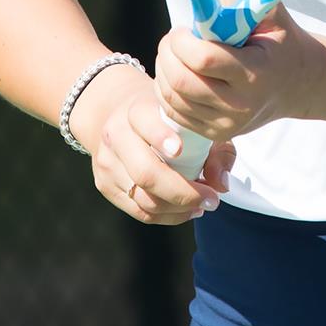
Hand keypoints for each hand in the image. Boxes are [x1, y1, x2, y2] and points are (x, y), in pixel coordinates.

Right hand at [90, 81, 233, 224]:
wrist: (121, 117)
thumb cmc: (167, 120)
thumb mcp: (194, 122)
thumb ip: (216, 149)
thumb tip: (221, 184)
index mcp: (137, 109)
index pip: (145, 122)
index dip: (160, 137)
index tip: (180, 150)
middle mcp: (116, 134)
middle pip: (145, 172)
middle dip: (182, 192)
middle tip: (211, 199)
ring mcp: (107, 161)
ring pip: (143, 198)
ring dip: (178, 208)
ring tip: (202, 205)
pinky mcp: (105, 184)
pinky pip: (138, 211)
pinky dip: (167, 216)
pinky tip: (186, 210)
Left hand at [156, 1, 325, 139]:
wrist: (299, 84)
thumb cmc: (279, 41)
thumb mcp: (268, 12)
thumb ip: (234, 3)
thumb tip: (199, 11)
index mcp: (255, 72)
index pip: (203, 59)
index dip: (182, 41)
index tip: (184, 29)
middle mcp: (240, 104)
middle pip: (180, 81)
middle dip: (166, 53)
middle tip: (174, 39)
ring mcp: (227, 124)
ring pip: (171, 98)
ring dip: (163, 70)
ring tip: (175, 54)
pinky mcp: (216, 134)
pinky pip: (174, 112)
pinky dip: (166, 90)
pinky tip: (178, 72)